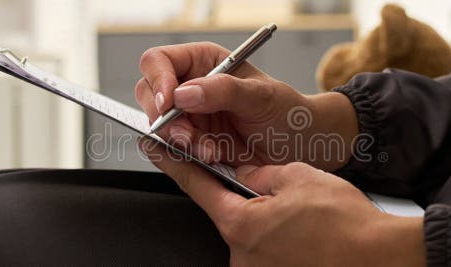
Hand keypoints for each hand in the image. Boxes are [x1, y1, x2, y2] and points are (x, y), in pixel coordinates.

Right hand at [135, 42, 357, 170]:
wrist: (302, 148)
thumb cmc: (287, 112)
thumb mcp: (261, 95)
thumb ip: (223, 90)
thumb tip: (184, 94)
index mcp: (204, 63)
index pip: (159, 62)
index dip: (158, 80)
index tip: (169, 103)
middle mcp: (191, 88)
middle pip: (149, 96)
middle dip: (165, 119)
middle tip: (187, 135)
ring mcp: (190, 119)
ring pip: (159, 129)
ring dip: (180, 142)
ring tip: (210, 150)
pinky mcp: (194, 146)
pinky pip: (173, 152)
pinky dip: (187, 158)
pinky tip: (212, 157)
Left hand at [142, 140, 425, 265]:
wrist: (381, 257)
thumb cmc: (346, 224)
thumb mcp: (297, 177)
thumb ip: (258, 174)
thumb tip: (243, 174)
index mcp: (241, 224)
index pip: (195, 186)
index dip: (173, 162)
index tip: (154, 147)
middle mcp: (242, 254)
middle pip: (228, 213)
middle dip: (246, 197)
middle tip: (282, 192)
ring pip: (252, 233)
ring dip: (267, 220)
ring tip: (304, 217)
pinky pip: (268, 250)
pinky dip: (280, 238)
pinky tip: (305, 233)